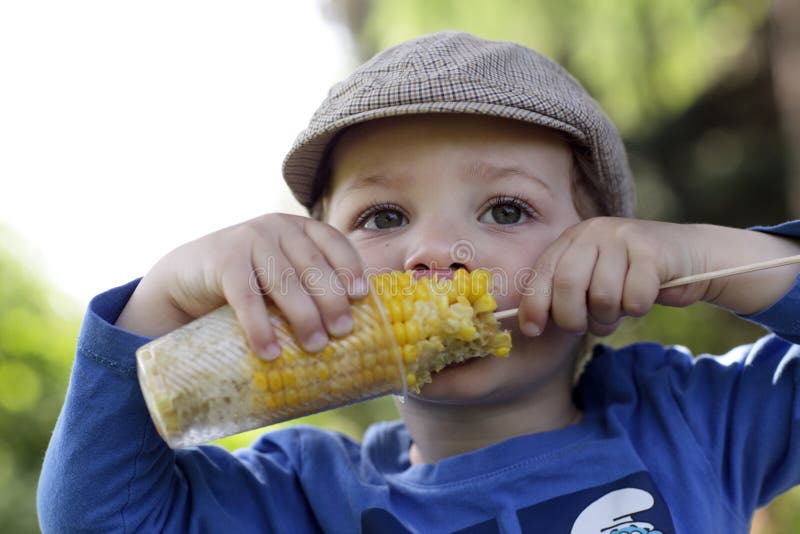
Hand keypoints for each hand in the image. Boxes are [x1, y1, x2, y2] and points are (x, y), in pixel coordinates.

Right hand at [115, 213, 368, 358]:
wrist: (189, 274)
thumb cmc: (249, 280)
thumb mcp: (282, 271)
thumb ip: (310, 282)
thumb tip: (354, 323)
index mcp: (299, 228)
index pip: (333, 241)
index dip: (350, 267)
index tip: (360, 296)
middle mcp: (277, 227)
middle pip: (312, 265)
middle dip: (331, 300)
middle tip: (343, 332)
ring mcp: (249, 239)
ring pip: (284, 281)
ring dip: (303, 316)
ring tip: (315, 346)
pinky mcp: (224, 260)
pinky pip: (246, 297)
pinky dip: (259, 327)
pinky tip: (269, 351)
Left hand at [518, 217, 706, 336]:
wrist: (689, 257)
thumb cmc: (630, 278)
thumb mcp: (592, 281)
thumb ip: (563, 295)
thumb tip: (529, 326)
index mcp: (572, 239)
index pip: (542, 273)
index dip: (534, 305)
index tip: (532, 330)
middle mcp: (593, 232)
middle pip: (568, 286)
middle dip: (573, 318)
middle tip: (586, 325)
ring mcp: (623, 238)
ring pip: (602, 297)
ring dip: (609, 317)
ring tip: (619, 309)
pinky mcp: (652, 252)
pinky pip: (634, 299)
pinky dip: (637, 309)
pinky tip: (644, 297)